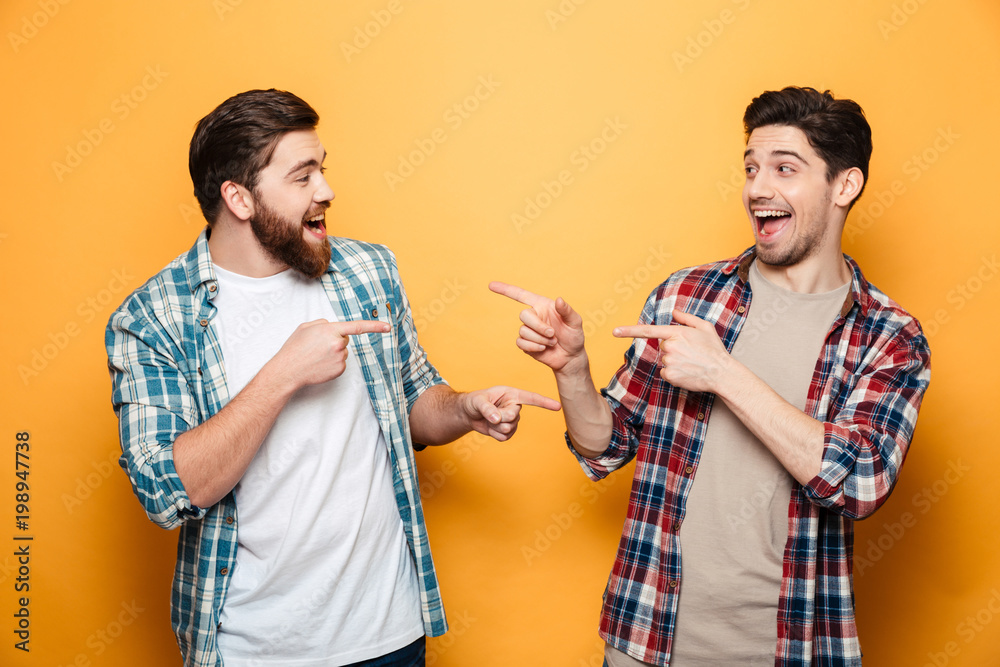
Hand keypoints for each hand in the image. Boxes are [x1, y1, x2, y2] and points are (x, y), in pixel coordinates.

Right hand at [270, 319, 388, 390]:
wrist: (288, 370)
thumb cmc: (294, 348)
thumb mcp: (306, 327)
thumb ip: (323, 323)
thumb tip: (333, 328)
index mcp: (330, 330)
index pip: (357, 326)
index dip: (375, 326)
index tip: (388, 326)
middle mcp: (338, 344)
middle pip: (345, 339)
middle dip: (335, 340)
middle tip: (317, 346)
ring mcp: (340, 358)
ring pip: (342, 351)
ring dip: (333, 352)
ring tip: (316, 356)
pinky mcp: (340, 370)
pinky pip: (340, 363)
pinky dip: (332, 363)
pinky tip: (320, 364)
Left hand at [461, 385, 560, 441]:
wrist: (468, 414)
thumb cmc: (473, 402)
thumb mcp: (478, 401)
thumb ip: (488, 409)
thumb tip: (497, 419)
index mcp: (512, 394)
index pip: (531, 398)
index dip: (544, 402)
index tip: (558, 406)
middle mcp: (514, 406)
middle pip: (513, 417)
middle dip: (500, 417)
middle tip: (489, 413)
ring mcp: (512, 420)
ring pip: (508, 429)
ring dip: (495, 427)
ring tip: (488, 420)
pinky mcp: (507, 431)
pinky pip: (505, 437)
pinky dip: (494, 435)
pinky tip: (490, 428)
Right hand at [489, 281, 585, 373]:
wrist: (570, 357)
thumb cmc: (574, 336)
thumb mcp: (576, 322)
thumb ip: (567, 310)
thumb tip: (559, 299)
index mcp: (542, 306)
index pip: (521, 295)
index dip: (506, 290)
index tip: (491, 285)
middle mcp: (534, 316)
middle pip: (523, 315)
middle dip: (538, 326)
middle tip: (553, 334)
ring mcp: (528, 330)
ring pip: (523, 331)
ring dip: (540, 339)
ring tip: (552, 342)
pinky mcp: (525, 344)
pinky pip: (521, 343)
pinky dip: (533, 347)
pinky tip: (543, 349)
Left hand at [613, 309, 729, 392]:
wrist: (721, 373)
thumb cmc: (714, 350)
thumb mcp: (704, 327)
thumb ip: (686, 318)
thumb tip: (673, 311)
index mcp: (676, 333)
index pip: (648, 330)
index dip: (628, 331)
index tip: (614, 331)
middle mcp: (670, 347)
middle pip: (661, 346)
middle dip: (672, 348)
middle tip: (690, 352)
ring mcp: (669, 362)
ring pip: (664, 360)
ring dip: (674, 361)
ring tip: (691, 362)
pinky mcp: (669, 376)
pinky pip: (665, 372)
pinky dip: (673, 373)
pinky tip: (687, 371)